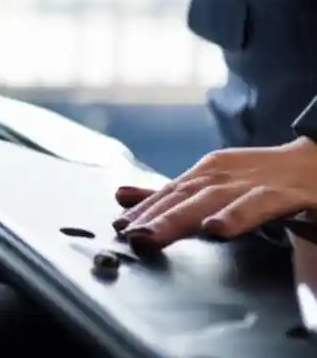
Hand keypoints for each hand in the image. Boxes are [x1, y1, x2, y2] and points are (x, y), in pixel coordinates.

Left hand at [112, 137, 316, 251]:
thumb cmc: (267, 179)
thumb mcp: (216, 184)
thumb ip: (172, 197)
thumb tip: (123, 198)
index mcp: (208, 173)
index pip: (169, 193)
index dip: (144, 210)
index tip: (119, 226)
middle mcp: (227, 175)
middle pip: (184, 196)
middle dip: (154, 216)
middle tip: (129, 234)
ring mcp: (256, 183)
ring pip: (213, 200)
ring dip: (180, 218)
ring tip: (154, 234)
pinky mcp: (289, 194)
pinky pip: (260, 204)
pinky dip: (236, 215)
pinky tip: (217, 228)